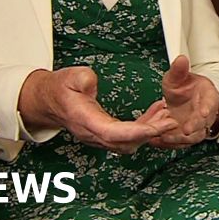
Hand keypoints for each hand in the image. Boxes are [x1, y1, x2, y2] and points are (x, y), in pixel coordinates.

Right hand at [19, 67, 177, 153]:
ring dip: (150, 132)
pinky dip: (144, 127)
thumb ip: (82, 79)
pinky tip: (156, 113)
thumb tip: (92, 82)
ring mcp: (98, 136)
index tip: (157, 127)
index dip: (137, 132)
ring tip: (168, 116)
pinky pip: (128, 135)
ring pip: (129, 142)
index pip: (113, 133)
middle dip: (151, 134)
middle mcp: (93, 133)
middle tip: (172, 121)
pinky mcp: (104, 133)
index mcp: (85, 120)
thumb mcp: (69, 76)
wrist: (47, 100)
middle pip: (126, 143)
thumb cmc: (58, 89)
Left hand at [151, 55, 218, 148]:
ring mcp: (197, 127)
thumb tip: (181, 59)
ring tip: (165, 137)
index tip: (203, 112)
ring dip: (180, 139)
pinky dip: (170, 143)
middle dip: (195, 127)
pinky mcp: (186, 136)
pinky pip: (181, 143)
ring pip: (193, 137)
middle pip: (203, 123)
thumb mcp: (177, 77)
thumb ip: (179, 70)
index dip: (207, 108)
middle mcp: (205, 114)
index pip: (211, 103)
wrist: (183, 99)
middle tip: (185, 130)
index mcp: (208, 97)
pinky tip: (157, 140)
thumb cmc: (184, 87)